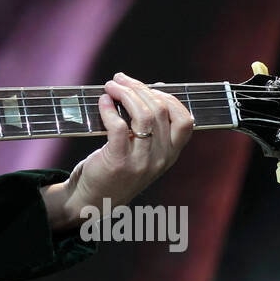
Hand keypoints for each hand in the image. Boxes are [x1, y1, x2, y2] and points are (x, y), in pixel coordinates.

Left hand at [43, 72, 194, 229]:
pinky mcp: (118, 162)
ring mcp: (141, 162)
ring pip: (143, 115)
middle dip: (138, 88)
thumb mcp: (143, 151)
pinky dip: (109, 108)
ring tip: (111, 86)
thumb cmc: (117, 169)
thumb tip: (150, 88)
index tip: (148, 87)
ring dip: (125, 93)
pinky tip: (103, 101)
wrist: (94, 200)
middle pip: (160, 111)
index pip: (185, 121)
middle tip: (120, 80)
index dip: (168, 97)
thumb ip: (150, 126)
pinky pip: (118, 126)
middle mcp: (161, 158)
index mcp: (170, 154)